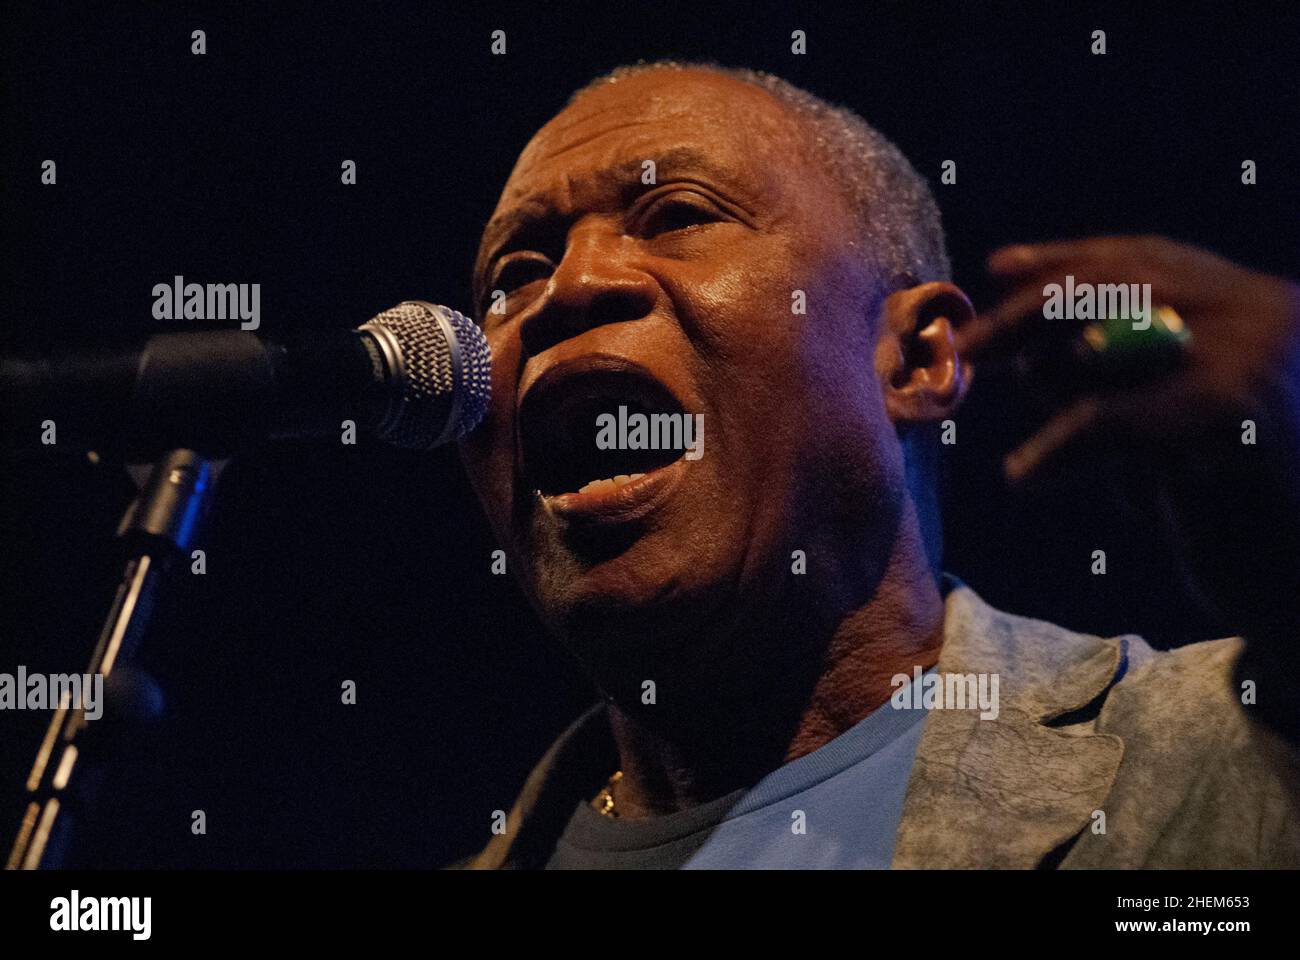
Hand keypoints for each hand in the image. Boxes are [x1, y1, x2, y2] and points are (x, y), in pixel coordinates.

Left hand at [957, 235, 1299, 483]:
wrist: (1297, 582)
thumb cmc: (1234, 510)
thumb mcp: (1173, 422)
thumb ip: (1120, 373)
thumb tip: (1023, 352)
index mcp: (1260, 305)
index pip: (1151, 258)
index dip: (1066, 259)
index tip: (997, 267)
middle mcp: (1267, 317)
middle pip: (1121, 284)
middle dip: (1031, 311)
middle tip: (965, 346)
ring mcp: (1256, 360)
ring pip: (1109, 342)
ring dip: (1051, 390)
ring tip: (1027, 454)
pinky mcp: (1235, 416)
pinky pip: (1110, 418)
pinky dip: (1058, 447)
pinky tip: (1024, 475)